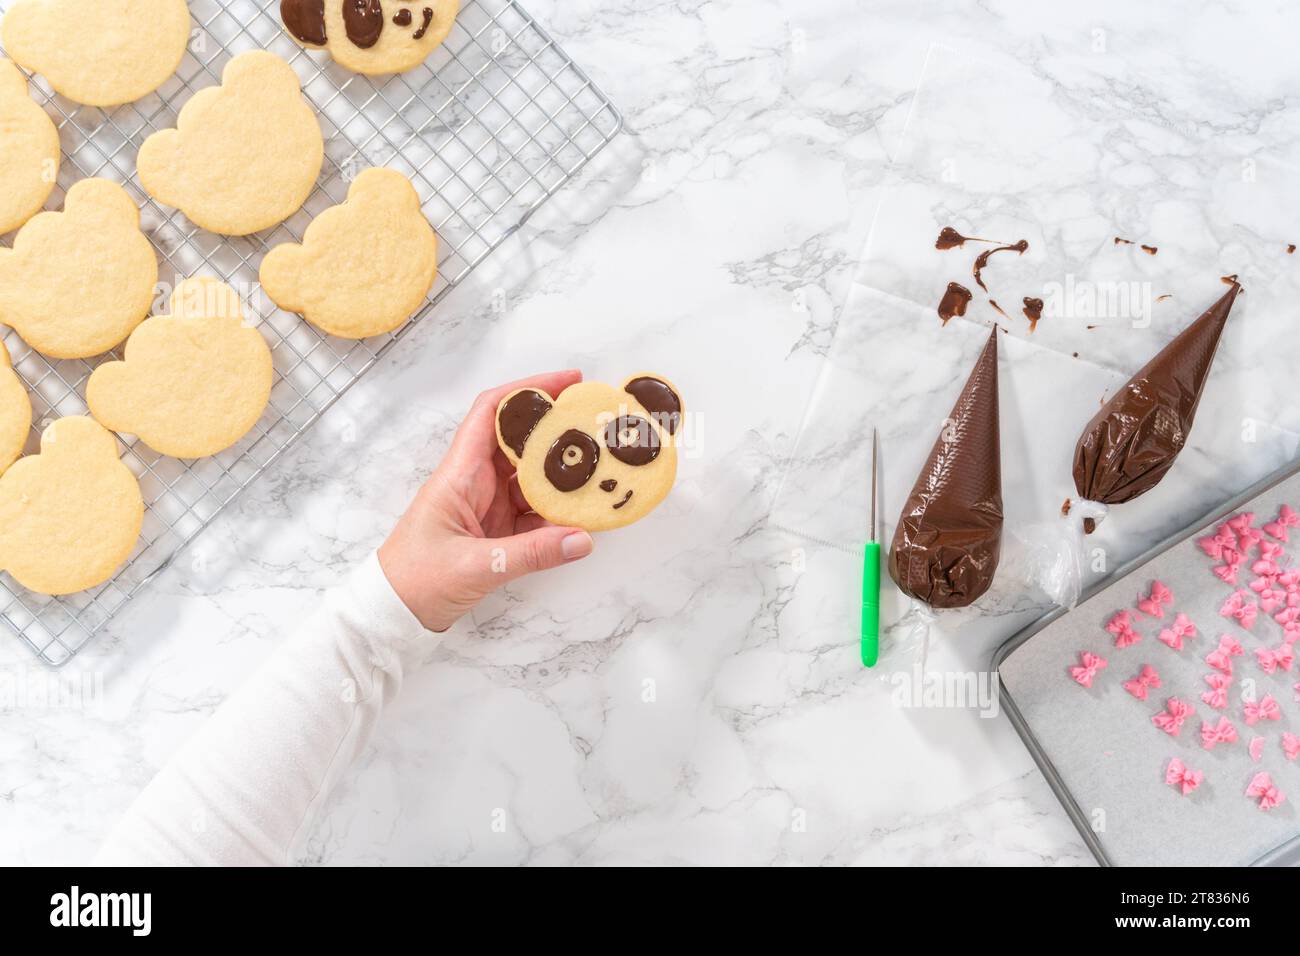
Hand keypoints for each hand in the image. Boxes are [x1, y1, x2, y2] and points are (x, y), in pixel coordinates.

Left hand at [378, 370, 593, 631]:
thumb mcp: (476, 567)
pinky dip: (558, 511)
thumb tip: (582, 539)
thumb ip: (532, 554)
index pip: (492, 412)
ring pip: (532, 477)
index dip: (529, 390)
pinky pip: (534, 511)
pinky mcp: (496, 531)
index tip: (568, 382)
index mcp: (460, 474)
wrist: (393, 613)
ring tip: (601, 467)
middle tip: (597, 423)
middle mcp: (475, 482)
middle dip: (558, 428)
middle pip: (520, 440)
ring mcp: (487, 506)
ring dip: (563, 473)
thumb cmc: (416, 580)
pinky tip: (583, 514)